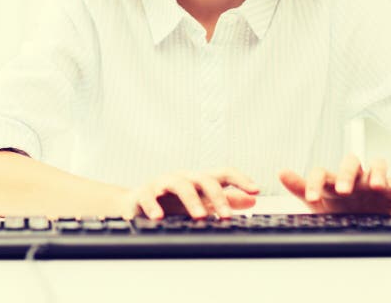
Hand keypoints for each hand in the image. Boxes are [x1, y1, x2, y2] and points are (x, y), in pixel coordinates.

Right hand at [116, 167, 259, 220]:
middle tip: (227, 216)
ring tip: (200, 217)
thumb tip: (251, 200)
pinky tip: (159, 217)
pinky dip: (154, 206)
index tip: (256, 190)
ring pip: (179, 185)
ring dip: (191, 201)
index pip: (223, 173)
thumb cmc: (171, 203)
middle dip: (218, 197)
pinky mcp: (143, 193)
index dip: (240, 179)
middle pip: (203, 179)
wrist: (135, 204)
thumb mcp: (200, 202)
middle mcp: (182, 177)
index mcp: (198, 180)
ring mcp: (162, 183)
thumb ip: (226, 201)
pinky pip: (149, 197)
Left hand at [279, 154, 390, 214]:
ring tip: (378, 187)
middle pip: (351, 162)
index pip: (322, 172)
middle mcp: (354, 177)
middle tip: (343, 190)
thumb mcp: (319, 203)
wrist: (369, 219)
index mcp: (333, 180)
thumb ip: (301, 188)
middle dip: (347, 174)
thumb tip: (280, 171)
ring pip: (378, 165)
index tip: (312, 198)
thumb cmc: (339, 209)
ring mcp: (375, 182)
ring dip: (379, 173)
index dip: (315, 182)